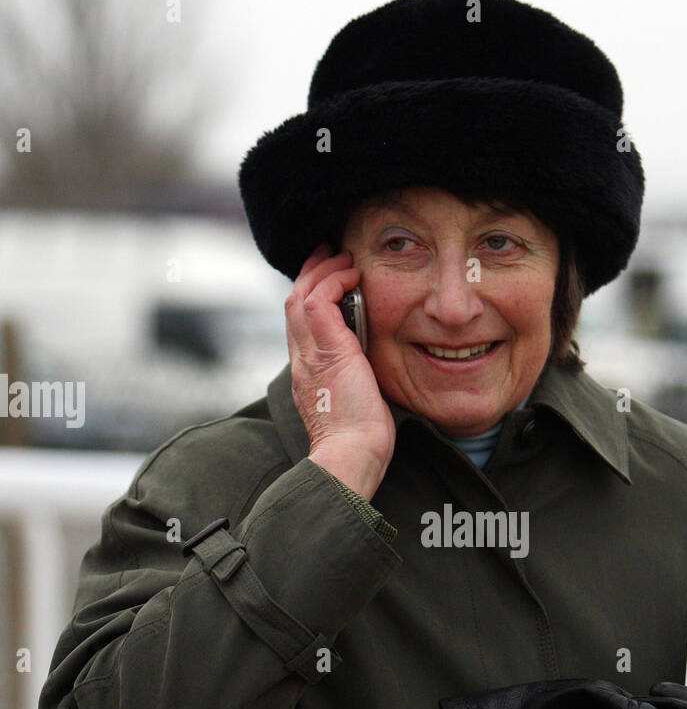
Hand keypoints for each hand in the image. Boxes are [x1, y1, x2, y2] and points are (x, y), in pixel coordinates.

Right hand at [284, 244, 394, 492]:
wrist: (351, 455)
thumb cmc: (359, 441)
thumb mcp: (355, 404)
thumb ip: (355, 382)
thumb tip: (370, 372)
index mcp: (307, 373)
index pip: (300, 325)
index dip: (311, 298)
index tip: (328, 281)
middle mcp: (302, 360)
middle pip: (294, 303)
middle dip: (311, 274)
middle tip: (329, 253)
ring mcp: (309, 354)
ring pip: (301, 295)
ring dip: (323, 272)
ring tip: (343, 257)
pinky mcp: (326, 349)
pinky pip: (318, 301)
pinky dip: (333, 282)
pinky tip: (352, 276)